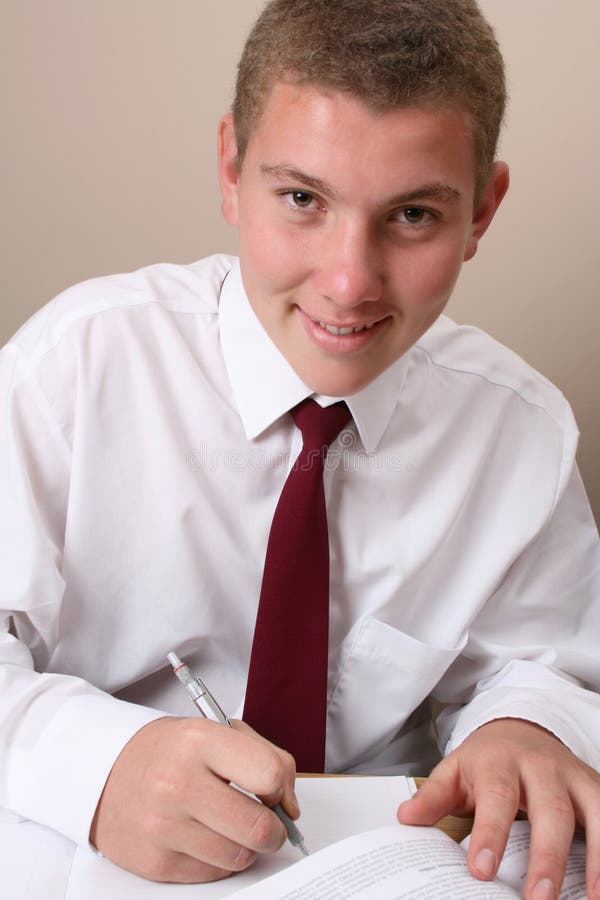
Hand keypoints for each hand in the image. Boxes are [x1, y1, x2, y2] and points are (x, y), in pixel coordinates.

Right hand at [90, 716, 297, 882]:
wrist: (104, 772)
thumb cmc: (170, 751)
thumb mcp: (215, 730)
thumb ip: (265, 755)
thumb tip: (290, 804)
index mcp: (198, 741)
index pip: (269, 774)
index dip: (280, 787)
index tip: (274, 791)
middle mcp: (178, 783)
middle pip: (259, 827)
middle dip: (274, 829)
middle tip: (266, 820)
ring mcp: (163, 826)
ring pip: (240, 856)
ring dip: (246, 846)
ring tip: (231, 825)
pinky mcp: (155, 862)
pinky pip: (214, 873)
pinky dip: (219, 859)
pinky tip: (204, 836)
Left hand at [397, 718, 599, 898]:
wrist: (521, 727)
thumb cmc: (487, 759)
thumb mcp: (455, 769)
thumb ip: (433, 796)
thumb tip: (406, 818)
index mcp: (500, 761)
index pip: (496, 797)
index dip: (490, 833)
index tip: (481, 870)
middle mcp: (541, 766)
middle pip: (549, 810)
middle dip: (546, 857)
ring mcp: (572, 776)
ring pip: (592, 813)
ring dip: (595, 858)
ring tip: (593, 899)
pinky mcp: (594, 787)